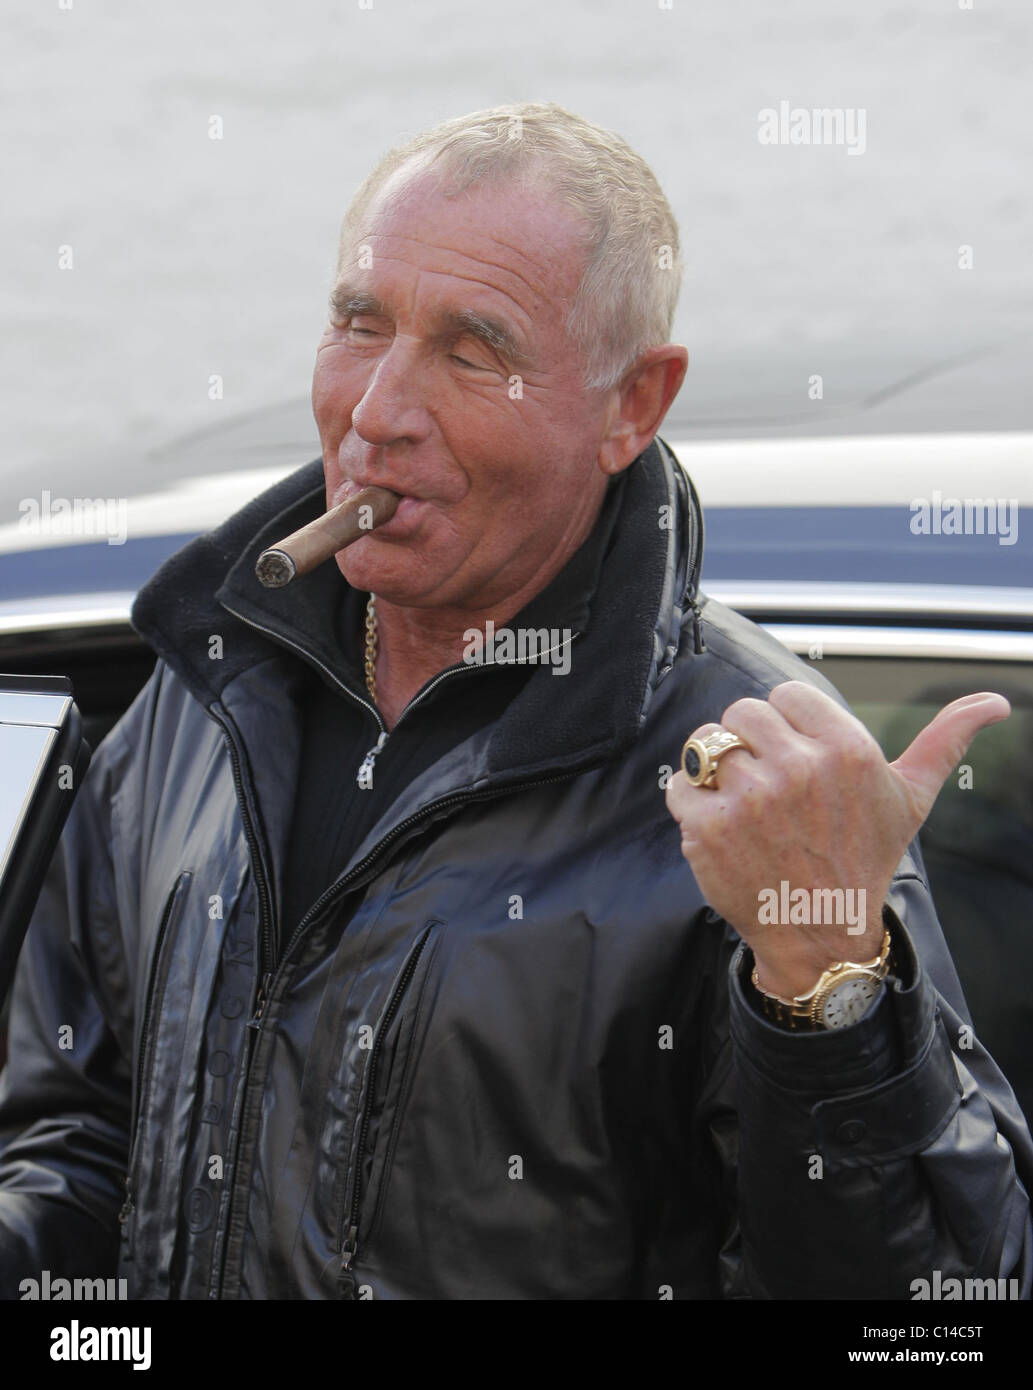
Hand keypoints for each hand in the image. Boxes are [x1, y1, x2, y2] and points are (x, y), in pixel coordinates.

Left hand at [665, 682, 1009, 998]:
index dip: (788, 726)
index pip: (787, 694)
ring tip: (745, 806)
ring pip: (706, 743)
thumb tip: (995, 701)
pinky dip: (691, 803)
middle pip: (742, 712)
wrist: (822, 936)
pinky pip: (679, 784)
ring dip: (717, 771)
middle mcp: (797, 768)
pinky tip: (723, 828)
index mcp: (846, 750)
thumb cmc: (863, 860)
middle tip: (769, 786)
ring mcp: (749, 798)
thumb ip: (944, 741)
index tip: (798, 759)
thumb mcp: (909, 798)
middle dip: (750, 745)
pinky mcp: (708, 827)